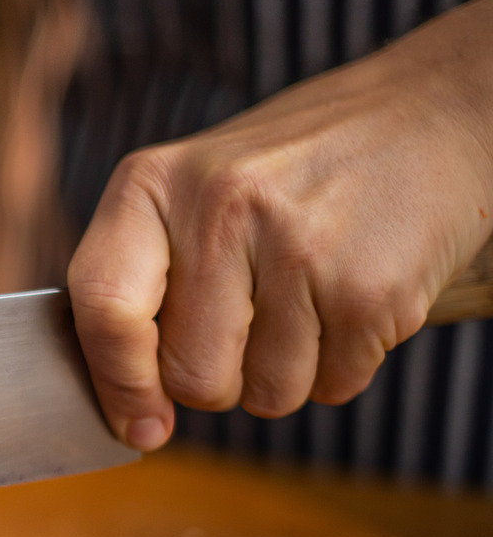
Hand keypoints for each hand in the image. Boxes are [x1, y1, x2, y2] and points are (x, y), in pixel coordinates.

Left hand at [67, 0, 492, 450]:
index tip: (140, 426)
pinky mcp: (369, 288)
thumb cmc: (296, 169)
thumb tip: (127, 408)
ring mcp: (298, 247)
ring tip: (310, 297)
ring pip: (265, 395)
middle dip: (221, 377)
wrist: (435, 110)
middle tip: (255, 319)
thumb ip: (146, 282)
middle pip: (189, 376)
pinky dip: (345, 364)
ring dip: (288, 373)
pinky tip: (353, 296)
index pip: (102, 305)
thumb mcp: (197, 190)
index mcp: (153, 184)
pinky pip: (333, 386)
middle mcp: (219, 208)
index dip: (117, 382)